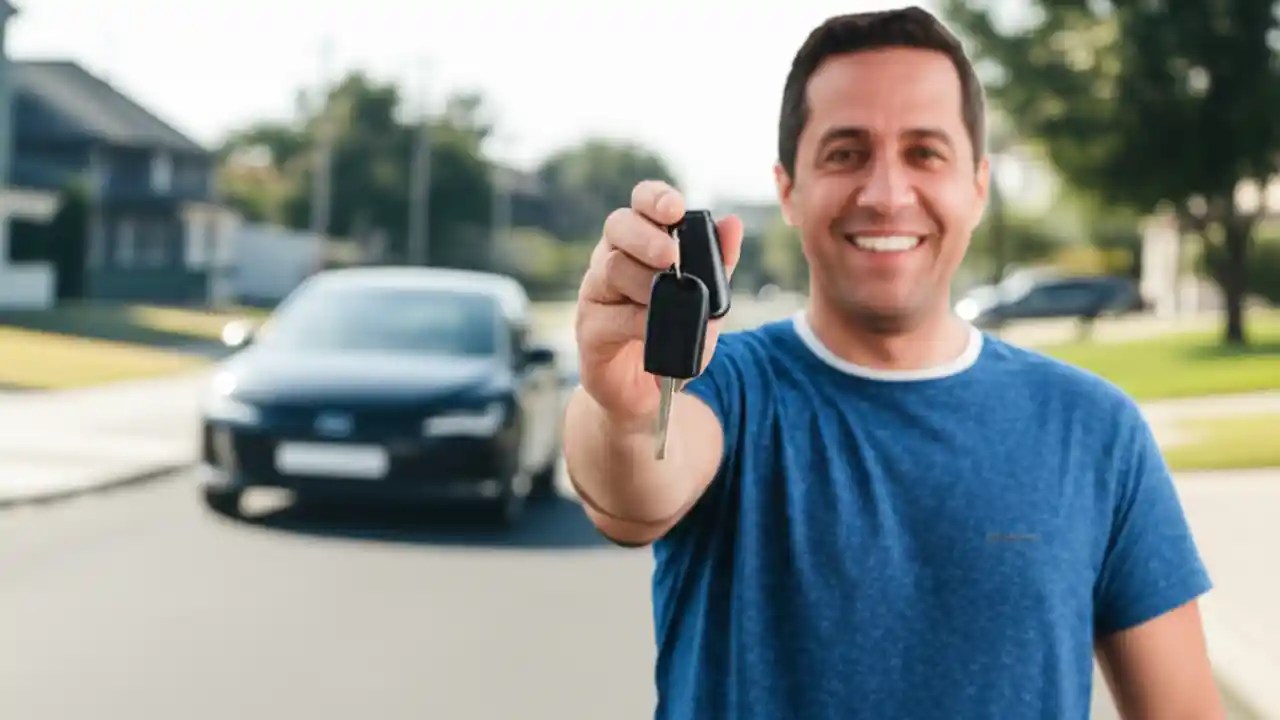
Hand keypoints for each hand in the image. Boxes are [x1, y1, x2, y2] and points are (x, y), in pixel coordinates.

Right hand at [574, 180, 743, 427]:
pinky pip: (611, 315)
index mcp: (639, 245)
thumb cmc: (674, 338)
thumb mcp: (707, 302)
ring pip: (612, 267)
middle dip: (646, 236)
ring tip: (667, 301)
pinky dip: (638, 320)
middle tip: (670, 256)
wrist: (651, 394)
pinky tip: (653, 329)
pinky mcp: (589, 329)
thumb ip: (718, 265)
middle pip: (617, 226)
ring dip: (646, 282)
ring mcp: (596, 293)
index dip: (654, 198)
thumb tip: (732, 223)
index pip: (640, 205)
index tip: (675, 209)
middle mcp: (612, 261)